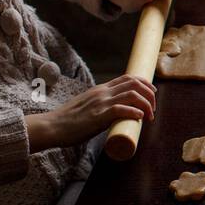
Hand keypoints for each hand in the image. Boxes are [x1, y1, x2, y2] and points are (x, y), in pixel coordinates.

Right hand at [25, 75, 156, 151]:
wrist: (51, 127)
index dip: (145, 83)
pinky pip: (120, 109)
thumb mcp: (89, 106)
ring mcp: (100, 103)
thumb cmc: (69, 121)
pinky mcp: (98, 116)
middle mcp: (102, 92)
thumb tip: (117, 114)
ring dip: (146, 104)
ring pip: (132, 94)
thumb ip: (102, 106)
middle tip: (153, 108)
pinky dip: (134, 112)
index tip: (152, 93)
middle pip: (134, 83)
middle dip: (149, 94)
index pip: (128, 78)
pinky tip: (140, 117)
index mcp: (100, 89)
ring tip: (150, 116)